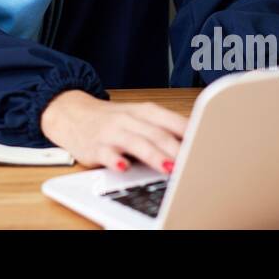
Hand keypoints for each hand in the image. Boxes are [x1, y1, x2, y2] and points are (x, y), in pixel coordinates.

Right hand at [39, 89, 187, 172]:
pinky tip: (124, 167)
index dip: (190, 133)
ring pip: (136, 142)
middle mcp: (129, 119)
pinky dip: (116, 160)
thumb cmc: (113, 120)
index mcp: (144, 111)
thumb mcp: (140, 118)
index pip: (172, 120)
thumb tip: (199, 141)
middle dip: (176, 148)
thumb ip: (165, 128)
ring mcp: (112, 133)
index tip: (207, 145)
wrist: (72, 113)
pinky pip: (107, 153)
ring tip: (170, 167)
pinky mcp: (95, 147)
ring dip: (154, 155)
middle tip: (194, 162)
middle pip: (157, 133)